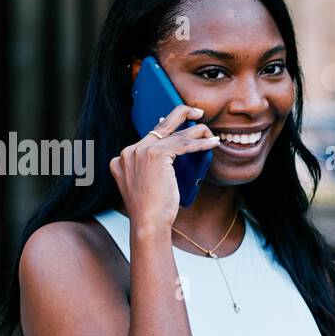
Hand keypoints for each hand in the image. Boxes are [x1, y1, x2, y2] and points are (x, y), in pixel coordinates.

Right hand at [108, 104, 218, 231]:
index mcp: (121, 159)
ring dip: (196, 132)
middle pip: (158, 127)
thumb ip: (153, 169)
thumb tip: (172, 153)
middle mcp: (128, 152)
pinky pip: (183, 144)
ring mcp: (139, 151)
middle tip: (196, 112)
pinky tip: (212, 143)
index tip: (176, 121)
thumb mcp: (148, 187)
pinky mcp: (155, 154)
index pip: (147, 137)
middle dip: (180, 114)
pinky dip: (200, 143)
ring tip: (210, 133)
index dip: (164, 127)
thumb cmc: (152, 211)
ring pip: (174, 135)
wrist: (148, 223)